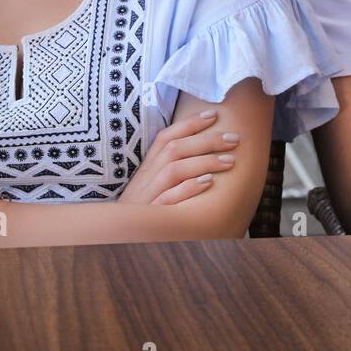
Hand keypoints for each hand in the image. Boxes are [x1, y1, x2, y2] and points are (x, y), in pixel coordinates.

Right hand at [119, 109, 239, 204]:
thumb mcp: (150, 184)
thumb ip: (169, 166)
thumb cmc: (141, 208)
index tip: (214, 114)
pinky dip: (188, 188)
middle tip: (234, 138)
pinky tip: (209, 183)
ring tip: (230, 161)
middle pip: (175, 150)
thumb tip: (198, 149)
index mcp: (147, 166)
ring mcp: (148, 195)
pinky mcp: (152, 214)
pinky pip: (168, 198)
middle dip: (206, 141)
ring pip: (174, 170)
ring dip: (204, 162)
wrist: (116, 236)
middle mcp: (146, 177)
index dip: (189, 124)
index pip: (166, 137)